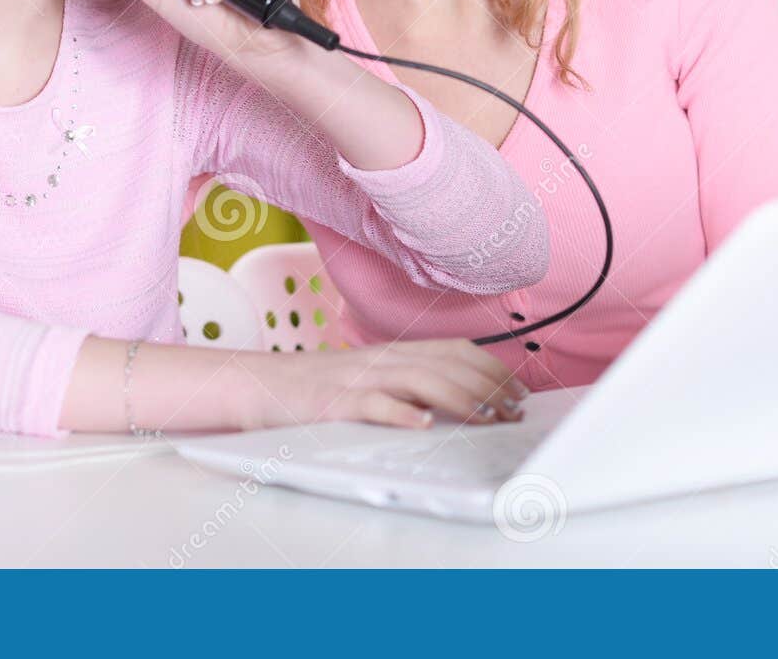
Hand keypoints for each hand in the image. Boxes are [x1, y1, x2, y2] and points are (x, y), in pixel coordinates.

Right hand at [238, 339, 530, 429]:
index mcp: (392, 352)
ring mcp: (358, 379)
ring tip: (488, 418)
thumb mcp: (368, 376)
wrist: (257, 385)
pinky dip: (400, 414)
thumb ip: (407, 382)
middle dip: (488, 387)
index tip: (519, 390)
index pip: (455, 350)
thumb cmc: (316, 388)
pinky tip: (422, 426)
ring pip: (420, 380)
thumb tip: (458, 401)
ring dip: (460, 400)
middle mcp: (382, 359)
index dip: (492, 368)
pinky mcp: (335, 403)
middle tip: (515, 411)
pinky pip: (372, 404)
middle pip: (447, 365)